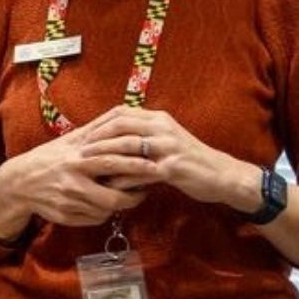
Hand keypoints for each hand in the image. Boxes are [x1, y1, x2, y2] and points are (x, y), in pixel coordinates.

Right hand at [0, 110, 153, 236]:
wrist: (20, 182)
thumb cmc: (51, 157)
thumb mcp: (71, 141)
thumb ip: (97, 130)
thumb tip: (123, 111)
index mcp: (77, 160)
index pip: (112, 162)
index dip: (136, 164)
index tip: (155, 163)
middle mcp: (73, 183)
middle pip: (112, 195)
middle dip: (135, 194)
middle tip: (151, 186)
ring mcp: (69, 203)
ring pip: (106, 211)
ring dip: (122, 204)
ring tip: (132, 194)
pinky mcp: (65, 218)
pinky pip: (94, 219)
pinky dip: (105, 212)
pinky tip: (108, 203)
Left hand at [79, 105, 259, 209]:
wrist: (222, 175)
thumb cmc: (192, 161)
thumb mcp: (168, 141)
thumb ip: (144, 137)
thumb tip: (115, 140)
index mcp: (160, 118)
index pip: (121, 113)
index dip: (99, 123)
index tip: (82, 134)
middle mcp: (163, 127)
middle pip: (120, 125)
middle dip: (95, 137)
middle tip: (76, 149)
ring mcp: (168, 146)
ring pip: (127, 146)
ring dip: (103, 155)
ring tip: (85, 165)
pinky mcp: (173, 167)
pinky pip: (140, 172)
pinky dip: (123, 178)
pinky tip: (109, 186)